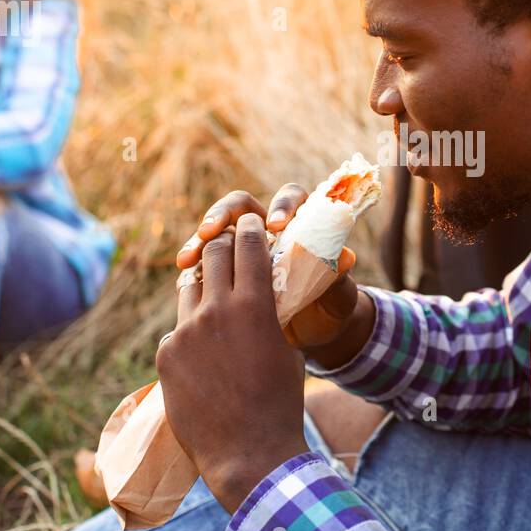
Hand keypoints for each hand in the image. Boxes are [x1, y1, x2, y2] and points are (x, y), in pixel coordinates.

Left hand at [158, 213, 311, 511]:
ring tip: (214, 296)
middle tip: (229, 247)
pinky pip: (178, 326)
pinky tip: (204, 349)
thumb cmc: (280, 399)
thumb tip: (265, 285)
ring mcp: (187, 331)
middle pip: (213, 253)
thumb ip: (272, 309)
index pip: (249, 242)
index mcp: (256, 303)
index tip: (252, 224)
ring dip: (204, 284)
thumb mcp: (287, 345)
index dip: (251, 228)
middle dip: (223, 245)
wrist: (249, 451)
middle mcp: (217, 309)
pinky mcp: (166, 353)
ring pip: (190, 286)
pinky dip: (192, 329)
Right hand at [174, 184, 359, 349]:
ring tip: (186, 259)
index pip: (289, 197)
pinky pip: (206, 259)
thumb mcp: (338, 294)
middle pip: (241, 206)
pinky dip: (194, 264)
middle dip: (222, 214)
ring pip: (217, 230)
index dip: (281, 205)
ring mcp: (244, 248)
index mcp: (301, 225)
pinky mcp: (226, 269)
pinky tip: (184, 276)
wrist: (315, 333)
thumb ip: (340, 276)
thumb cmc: (332, 307)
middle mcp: (270, 230)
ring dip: (199, 240)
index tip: (275, 226)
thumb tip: (346, 257)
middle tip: (209, 232)